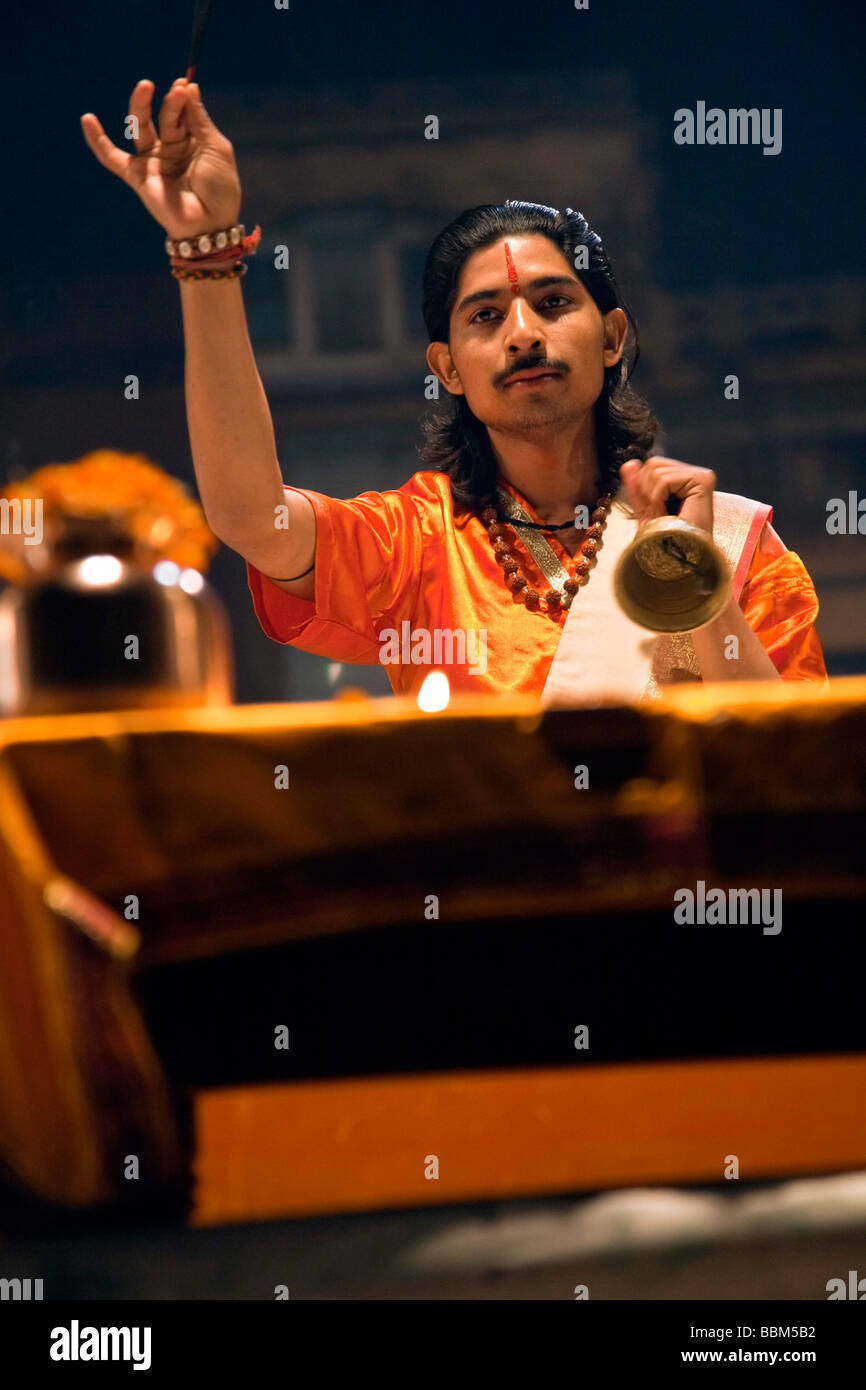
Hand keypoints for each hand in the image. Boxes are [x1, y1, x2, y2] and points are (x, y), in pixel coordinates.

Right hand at [80, 78, 241, 239]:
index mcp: (193, 141)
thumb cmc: (220, 189)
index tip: (184, 85)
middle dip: (171, 103)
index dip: (183, 96)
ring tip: (146, 86)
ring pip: (141, 127)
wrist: (210, 224)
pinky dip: (98, 141)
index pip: (183, 111)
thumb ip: (199, 118)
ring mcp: (153, 161)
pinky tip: (87, 120)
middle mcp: (171, 148)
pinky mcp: (137, 176)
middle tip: (178, 90)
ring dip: (141, 105)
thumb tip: (188, 86)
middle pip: (165, 116)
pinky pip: (112, 158)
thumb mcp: (215, 147)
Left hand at [619, 456, 715, 535]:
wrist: (678, 561)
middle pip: (653, 464)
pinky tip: (666, 514)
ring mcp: (701, 476)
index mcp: (683, 480)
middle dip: (646, 492)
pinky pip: (664, 480)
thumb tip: (629, 464)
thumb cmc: (665, 541)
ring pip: (656, 470)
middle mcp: (695, 474)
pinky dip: (657, 500)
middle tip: (656, 515)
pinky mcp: (703, 480)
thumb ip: (637, 487)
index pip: (652, 466)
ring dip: (652, 498)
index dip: (642, 487)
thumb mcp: (645, 510)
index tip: (650, 511)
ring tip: (662, 516)